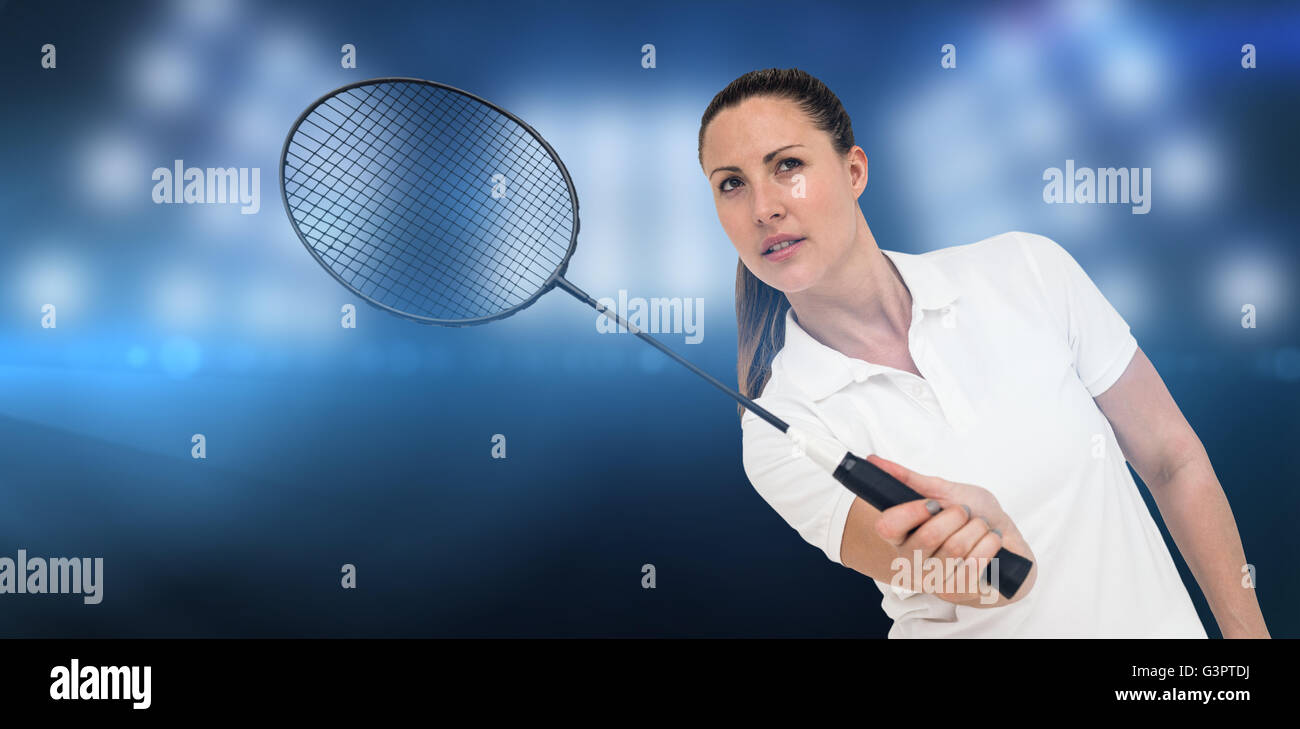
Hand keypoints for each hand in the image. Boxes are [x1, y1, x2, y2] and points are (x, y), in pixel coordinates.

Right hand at [866, 454, 1036, 606]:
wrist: (1007, 542)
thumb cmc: (973, 517)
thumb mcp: (943, 491)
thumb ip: (909, 479)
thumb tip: (871, 460)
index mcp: (900, 537)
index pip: (886, 527)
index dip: (911, 512)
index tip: (932, 504)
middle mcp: (911, 562)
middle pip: (928, 536)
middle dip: (956, 516)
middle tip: (964, 513)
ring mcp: (933, 581)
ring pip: (955, 548)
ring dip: (977, 529)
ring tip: (980, 527)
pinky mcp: (958, 593)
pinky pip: (974, 565)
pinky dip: (990, 544)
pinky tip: (991, 541)